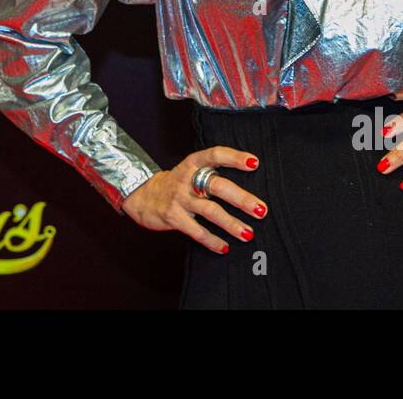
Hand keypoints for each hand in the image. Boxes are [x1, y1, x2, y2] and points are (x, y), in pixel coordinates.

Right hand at [121, 146, 267, 253]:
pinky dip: (212, 240)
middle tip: (261, 210)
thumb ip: (212, 174)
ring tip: (249, 234)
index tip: (254, 163)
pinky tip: (224, 247)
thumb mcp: (190, 171)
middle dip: (241, 199)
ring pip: (210, 211)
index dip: (234, 158)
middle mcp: (187, 179)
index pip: (215, 155)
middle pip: (218, 186)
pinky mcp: (173, 216)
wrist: (142, 195)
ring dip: (231, 224)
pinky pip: (196, 230)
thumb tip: (247, 187)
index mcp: (193, 163)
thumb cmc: (176, 184)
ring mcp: (179, 198)